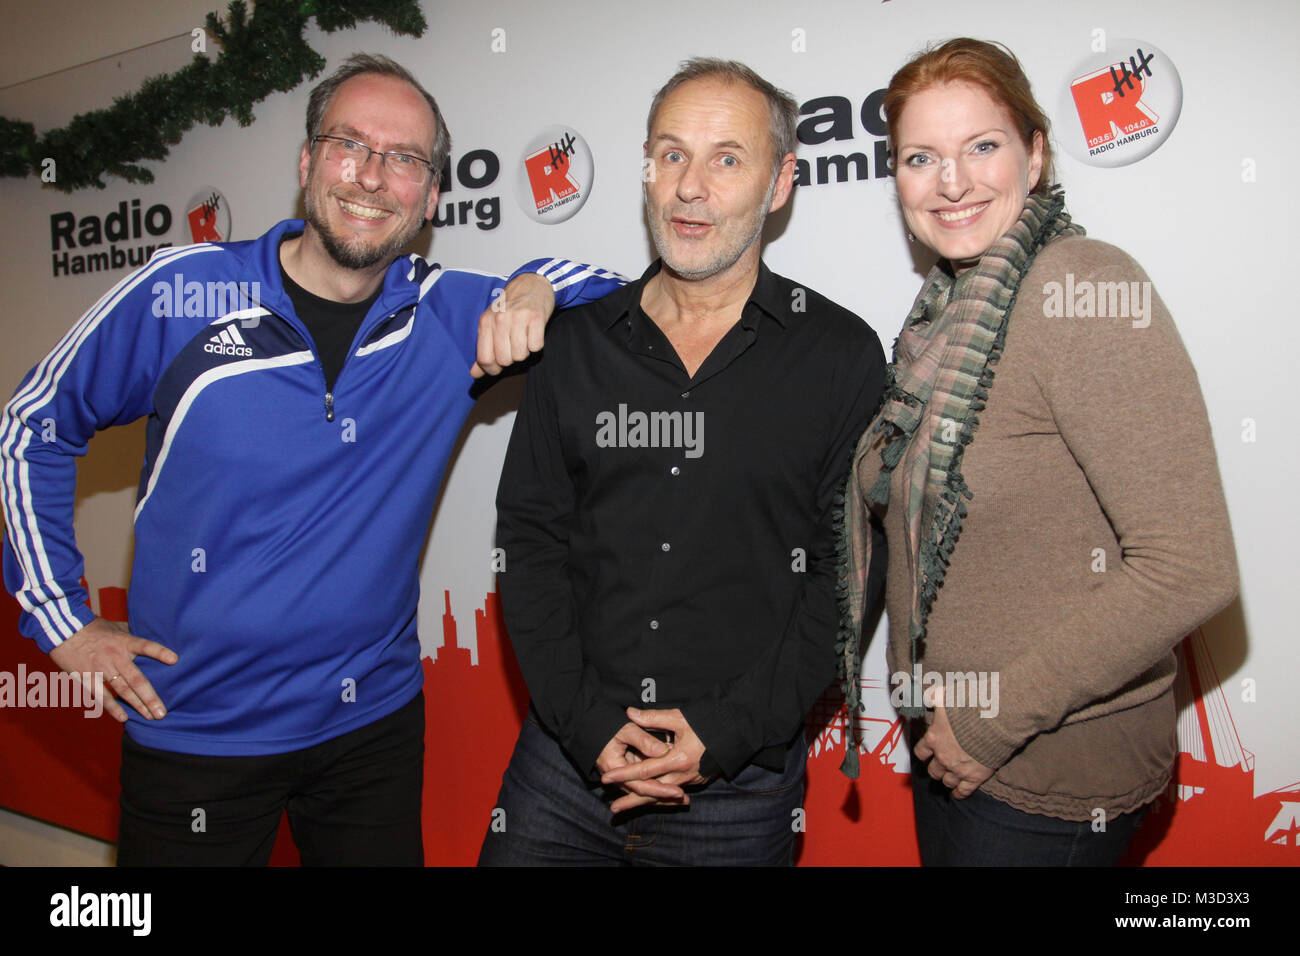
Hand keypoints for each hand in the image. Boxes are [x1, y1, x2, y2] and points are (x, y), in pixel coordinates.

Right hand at [48, 618, 176, 722]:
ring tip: (150, 717)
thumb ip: (133, 635)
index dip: (159, 652)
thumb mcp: (117, 627)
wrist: (63, 631)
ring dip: (136, 705)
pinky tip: (124, 718)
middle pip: (136, 679)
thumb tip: (153, 637)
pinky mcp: (87, 678)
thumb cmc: (94, 628)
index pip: (145, 646)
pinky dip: (112, 708)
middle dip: (150, 697)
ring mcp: (101, 669)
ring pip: (122, 690)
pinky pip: (101, 696)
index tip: (174, 660)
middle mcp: (115, 656)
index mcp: (124, 642)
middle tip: (162, 713)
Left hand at [470, 272, 554, 377]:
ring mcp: (518, 317)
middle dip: (511, 359)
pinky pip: (536, 346)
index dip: (492, 369)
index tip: (498, 367)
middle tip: (514, 347)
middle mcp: (500, 319)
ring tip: (524, 338)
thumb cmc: (511, 307)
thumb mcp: (492, 324)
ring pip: (520, 355)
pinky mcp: (536, 317)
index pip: (484, 358)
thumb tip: (475, 374)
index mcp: (486, 322)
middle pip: (504, 359)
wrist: (532, 284)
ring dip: (524, 351)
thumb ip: (483, 350)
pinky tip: (533, 333)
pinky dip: (536, 344)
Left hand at [602, 707, 711, 813]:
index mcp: (678, 759)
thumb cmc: (709, 722)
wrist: (737, 732)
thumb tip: (630, 713)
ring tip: (626, 807)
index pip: (644, 770)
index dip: (624, 774)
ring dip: (644, 801)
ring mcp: (692, 780)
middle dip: (631, 799)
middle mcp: (684, 774)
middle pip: (652, 791)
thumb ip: (653, 718)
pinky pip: (674, 791)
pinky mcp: (698, 780)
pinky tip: (652, 799)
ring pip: (663, 794)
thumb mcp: (680, 718)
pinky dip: (661, 796)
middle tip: (612, 808)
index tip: (607, 778)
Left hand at [913, 686, 992, 798]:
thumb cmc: (969, 706)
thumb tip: (927, 696)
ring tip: (950, 779)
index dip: (923, 754)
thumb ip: (934, 697)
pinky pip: (963, 791)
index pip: (921, 752)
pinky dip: (959, 794)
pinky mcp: (975, 777)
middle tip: (940, 766)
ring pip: (946, 781)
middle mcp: (943, 756)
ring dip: (947, 780)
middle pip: (933, 770)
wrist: (994, 720)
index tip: (926, 754)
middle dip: (936, 768)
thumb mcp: (946, 696)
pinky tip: (958, 794)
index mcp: (934, 738)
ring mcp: (958, 769)